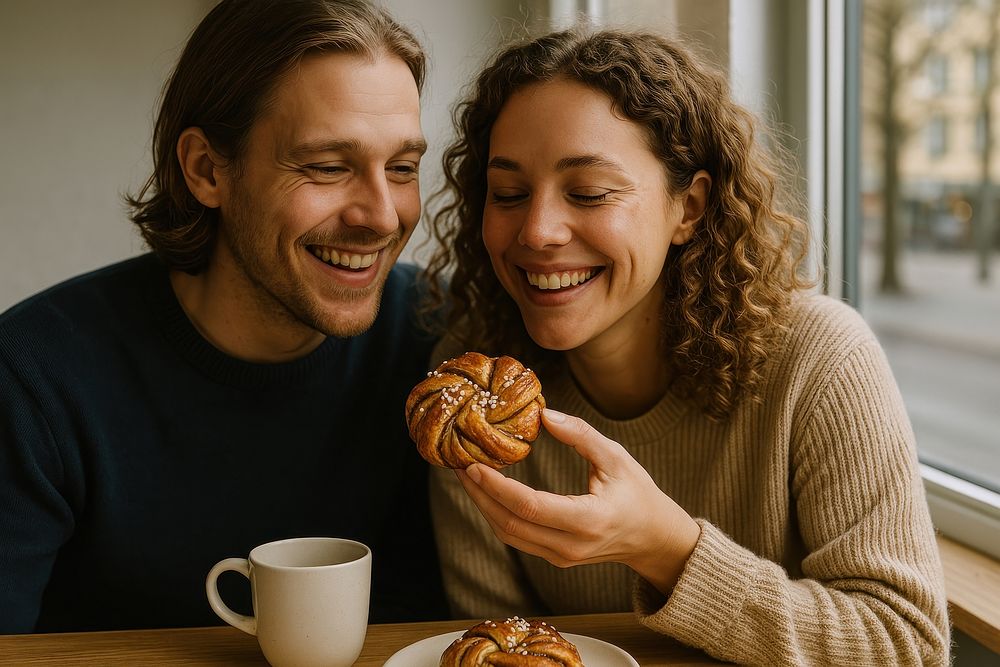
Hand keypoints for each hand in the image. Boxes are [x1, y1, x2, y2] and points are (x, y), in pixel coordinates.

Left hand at [456, 408, 700, 594]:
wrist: (653, 537)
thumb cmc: (637, 493)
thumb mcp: (616, 457)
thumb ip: (581, 435)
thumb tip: (544, 415)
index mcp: (588, 520)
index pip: (531, 506)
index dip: (498, 487)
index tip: (474, 464)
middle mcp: (571, 545)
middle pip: (510, 524)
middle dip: (479, 494)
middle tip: (459, 464)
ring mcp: (561, 557)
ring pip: (508, 534)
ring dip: (483, 505)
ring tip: (466, 475)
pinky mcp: (554, 558)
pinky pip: (517, 538)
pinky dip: (496, 514)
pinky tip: (486, 491)